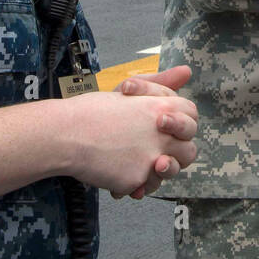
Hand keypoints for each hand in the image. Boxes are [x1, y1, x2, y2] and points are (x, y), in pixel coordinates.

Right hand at [65, 69, 197, 197]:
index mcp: (163, 108)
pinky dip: (132, 185)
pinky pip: (144, 187)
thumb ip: (160, 84)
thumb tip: (187, 71)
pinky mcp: (137, 179)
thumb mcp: (129, 91)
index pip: (192, 117)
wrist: (65, 134)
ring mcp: (151, 158)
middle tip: (151, 150)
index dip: (181, 123)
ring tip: (134, 164)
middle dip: (175, 153)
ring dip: (156, 172)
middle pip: (189, 150)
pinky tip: (114, 174)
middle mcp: (163, 134)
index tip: (162, 125)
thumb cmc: (93, 110)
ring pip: (170, 172)